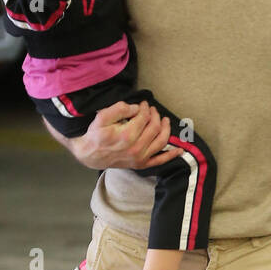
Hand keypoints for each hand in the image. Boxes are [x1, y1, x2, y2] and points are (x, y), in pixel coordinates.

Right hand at [68, 101, 183, 170]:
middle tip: (152, 109)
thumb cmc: (95, 135)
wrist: (90, 154)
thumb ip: (120, 109)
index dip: (145, 108)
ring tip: (165, 120)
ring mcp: (140, 158)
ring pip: (161, 141)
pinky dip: (171, 155)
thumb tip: (136, 108)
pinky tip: (180, 150)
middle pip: (155, 127)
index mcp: (127, 135)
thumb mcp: (102, 117)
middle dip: (155, 115)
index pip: (144, 117)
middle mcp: (136, 148)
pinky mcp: (141, 165)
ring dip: (166, 129)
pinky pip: (160, 160)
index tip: (143, 104)